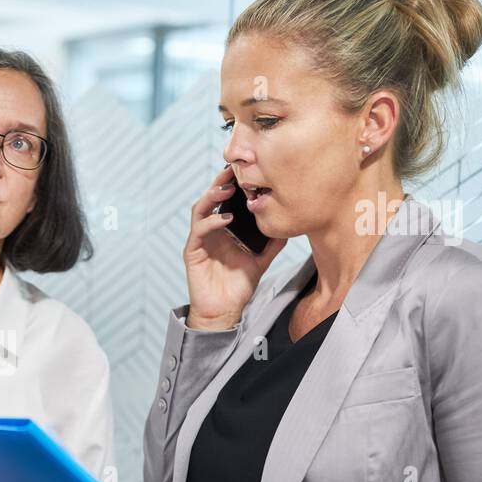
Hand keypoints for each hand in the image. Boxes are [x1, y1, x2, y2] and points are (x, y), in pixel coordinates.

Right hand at [183, 165, 285, 330]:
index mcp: (223, 229)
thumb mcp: (261, 260)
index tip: (246, 170)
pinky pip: (198, 231)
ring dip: (212, 196)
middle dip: (221, 182)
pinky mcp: (192, 252)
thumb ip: (272, 243)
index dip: (233, 184)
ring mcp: (200, 240)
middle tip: (234, 170)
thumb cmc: (238, 286)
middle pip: (211, 198)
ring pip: (200, 209)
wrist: (224, 311)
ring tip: (228, 190)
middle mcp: (210, 231)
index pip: (226, 200)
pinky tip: (227, 219)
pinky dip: (211, 221)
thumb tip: (288, 225)